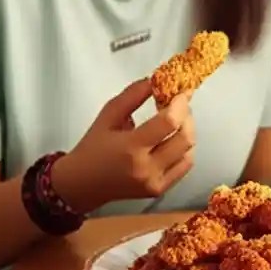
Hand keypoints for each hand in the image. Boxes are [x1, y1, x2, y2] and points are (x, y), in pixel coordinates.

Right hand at [53, 79, 194, 213]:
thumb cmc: (93, 147)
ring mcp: (155, 182)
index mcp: (130, 148)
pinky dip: (185, 149)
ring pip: (188, 151)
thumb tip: (156, 80)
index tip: (182, 92)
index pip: (169, 123)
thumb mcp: (107, 116)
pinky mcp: (159, 190)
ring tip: (176, 121)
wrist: (82, 185)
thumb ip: (132, 96)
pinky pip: (185, 165)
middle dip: (186, 116)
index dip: (180, 104)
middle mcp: (146, 168)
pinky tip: (174, 140)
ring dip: (187, 131)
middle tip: (179, 105)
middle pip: (185, 138)